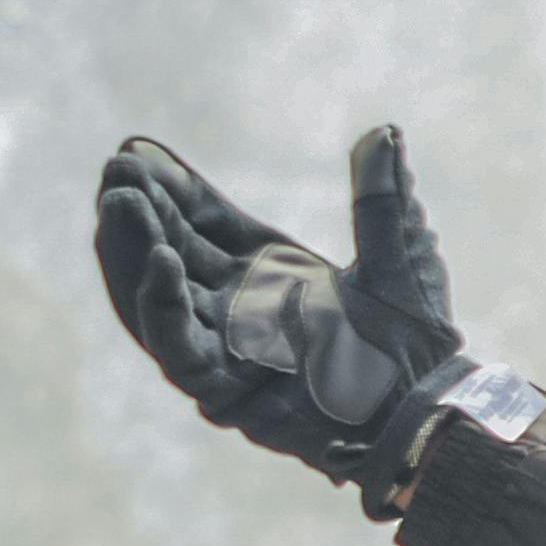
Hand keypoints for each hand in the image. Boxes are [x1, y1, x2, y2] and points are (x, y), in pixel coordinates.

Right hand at [97, 126, 478, 518]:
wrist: (430, 413)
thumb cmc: (417, 347)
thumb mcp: (399, 262)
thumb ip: (382, 201)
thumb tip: (387, 132)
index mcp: (269, 275)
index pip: (204, 223)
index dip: (172, 189)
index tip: (137, 150)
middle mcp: (238, 310)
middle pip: (171, 253)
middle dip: (141, 214)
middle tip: (116, 172)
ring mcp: (228, 351)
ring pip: (159, 299)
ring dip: (135, 251)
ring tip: (119, 203)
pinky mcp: (228, 391)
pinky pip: (180, 350)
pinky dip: (163, 307)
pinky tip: (162, 260)